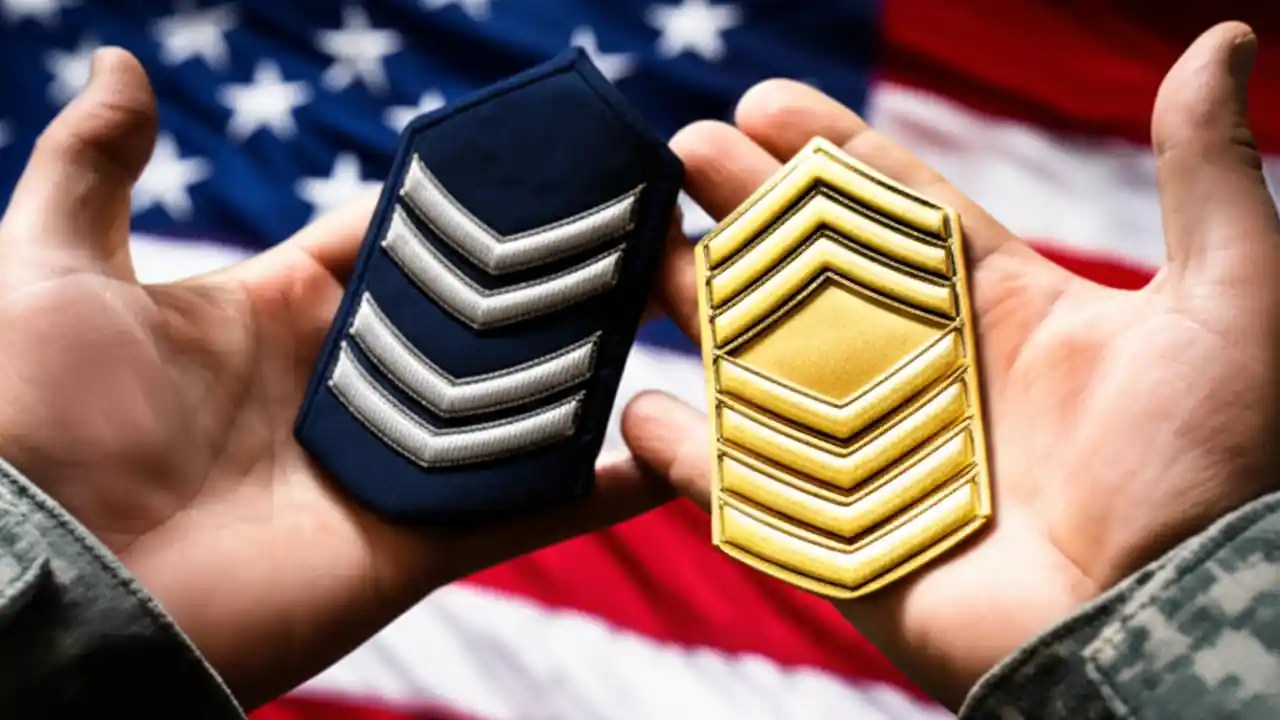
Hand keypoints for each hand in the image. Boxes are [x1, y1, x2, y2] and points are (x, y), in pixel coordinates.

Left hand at [0, 49, 674, 706]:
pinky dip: (602, 481)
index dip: (458, 204)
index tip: (536, 161)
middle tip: (635, 221)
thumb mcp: (49, 268)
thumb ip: (93, 168)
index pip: (393, 241)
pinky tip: (670, 438)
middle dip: (546, 270)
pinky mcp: (425, 537)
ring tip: (678, 301)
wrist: (56, 581)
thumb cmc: (37, 422)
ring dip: (592, 358)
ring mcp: (393, 462)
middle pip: (472, 313)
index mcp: (279, 313)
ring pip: (515, 398)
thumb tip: (127, 65)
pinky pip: (531, 504)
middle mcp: (348, 383)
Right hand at [622, 21, 1279, 706]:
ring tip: (635, 242)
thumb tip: (1220, 39)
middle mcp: (929, 370)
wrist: (1172, 631)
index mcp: (1004, 308)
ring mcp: (874, 450)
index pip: (895, 210)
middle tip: (680, 147)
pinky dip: (682, 456)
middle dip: (743, 205)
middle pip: (810, 270)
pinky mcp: (838, 532)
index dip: (829, 153)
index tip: (763, 103)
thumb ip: (1203, 176)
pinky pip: (740, 488)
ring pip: (760, 360)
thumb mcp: (1229, 302)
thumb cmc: (1212, 475)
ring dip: (697, 302)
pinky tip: (637, 406)